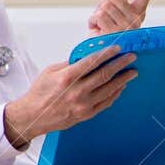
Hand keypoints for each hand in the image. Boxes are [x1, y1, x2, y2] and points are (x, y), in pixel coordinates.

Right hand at [3, 45, 136, 148]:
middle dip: (120, 64)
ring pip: (109, 89)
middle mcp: (77, 91)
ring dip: (123, 79)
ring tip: (132, 72)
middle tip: (131, 57)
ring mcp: (83, 105)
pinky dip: (115, 93)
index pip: (92, 61)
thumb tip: (86, 57)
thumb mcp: (50, 71)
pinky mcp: (86, 114)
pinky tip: (121, 87)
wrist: (33, 116)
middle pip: (105, 75)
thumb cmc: (39, 93)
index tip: (117, 48)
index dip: (107, 53)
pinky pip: (106, 102)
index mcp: (67, 77)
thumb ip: (70, 64)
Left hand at [87, 0, 154, 34]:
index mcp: (138, 14)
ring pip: (105, 5)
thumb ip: (117, 2)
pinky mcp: (115, 33)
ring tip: (100, 26)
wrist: (100, 58)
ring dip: (96, 14)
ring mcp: (127, 27)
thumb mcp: (112, 16)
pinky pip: (98, 15)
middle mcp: (136, 21)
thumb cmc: (106, 35)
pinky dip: (92, 21)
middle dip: (103, 4)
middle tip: (103, 19)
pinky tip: (96, 30)